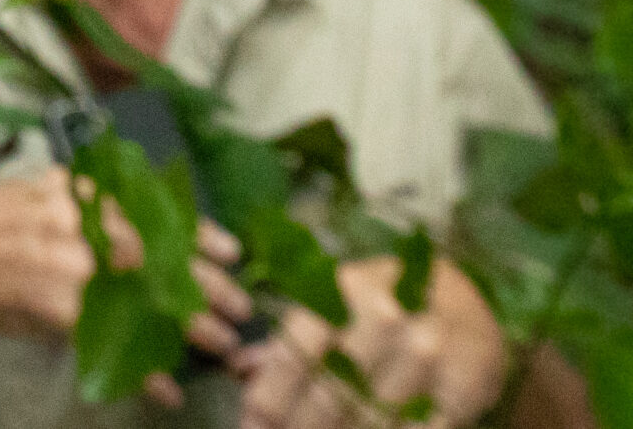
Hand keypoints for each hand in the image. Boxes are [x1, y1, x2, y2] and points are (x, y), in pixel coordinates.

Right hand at [0, 167, 255, 394]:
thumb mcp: (42, 195)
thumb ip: (90, 206)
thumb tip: (148, 225)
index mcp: (80, 194)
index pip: (155, 211)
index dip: (199, 235)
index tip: (233, 255)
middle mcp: (80, 225)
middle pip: (161, 259)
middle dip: (207, 289)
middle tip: (241, 311)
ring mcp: (69, 266)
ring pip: (146, 301)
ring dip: (188, 329)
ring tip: (220, 350)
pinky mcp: (55, 307)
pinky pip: (112, 341)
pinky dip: (141, 369)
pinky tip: (164, 387)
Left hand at [234, 254, 505, 428]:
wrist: (465, 302)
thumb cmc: (381, 303)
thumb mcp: (332, 303)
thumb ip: (289, 338)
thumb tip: (240, 368)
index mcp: (344, 290)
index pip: (295, 353)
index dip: (269, 399)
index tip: (250, 425)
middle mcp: (387, 318)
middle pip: (331, 393)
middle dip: (299, 426)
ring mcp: (430, 354)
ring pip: (370, 418)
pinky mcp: (465, 387)